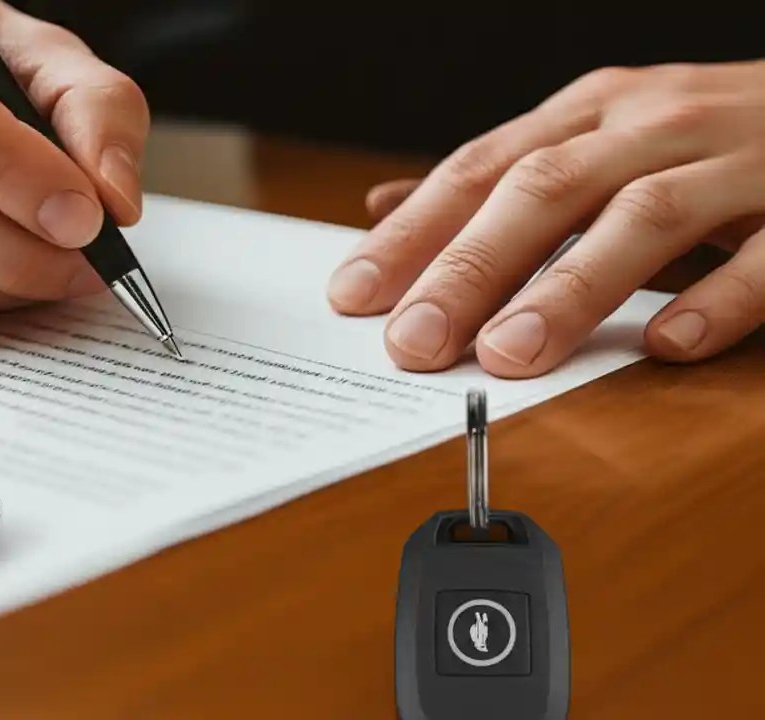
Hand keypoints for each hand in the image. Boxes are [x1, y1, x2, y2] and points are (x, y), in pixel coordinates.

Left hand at [328, 61, 764, 376]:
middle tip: (413, 341)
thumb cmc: (709, 140)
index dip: (413, 233)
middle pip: (545, 192)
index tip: (353, 294)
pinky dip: (716, 300)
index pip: (481, 170)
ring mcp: (738, 162)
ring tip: (507, 355)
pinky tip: (665, 345)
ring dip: (568, 290)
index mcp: (593, 115)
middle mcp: (654, 126)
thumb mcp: (598, 141)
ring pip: (642, 218)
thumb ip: (500, 181)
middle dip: (469, 269)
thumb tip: (383, 206)